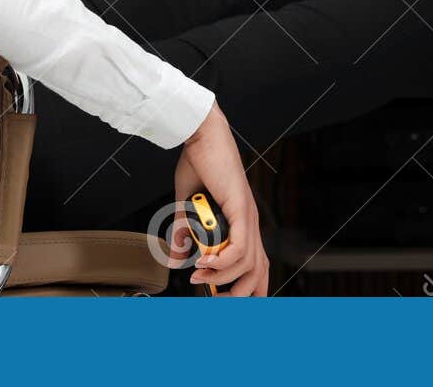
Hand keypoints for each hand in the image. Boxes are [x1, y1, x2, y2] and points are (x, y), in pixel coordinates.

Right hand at [169, 102, 268, 295]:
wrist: (202, 134)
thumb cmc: (199, 163)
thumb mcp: (187, 206)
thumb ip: (183, 233)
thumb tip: (175, 259)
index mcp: (242, 222)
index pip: (256, 264)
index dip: (247, 286)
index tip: (223, 298)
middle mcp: (250, 222)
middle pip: (257, 272)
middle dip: (238, 294)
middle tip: (212, 297)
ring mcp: (248, 216)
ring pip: (247, 264)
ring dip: (222, 276)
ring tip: (199, 274)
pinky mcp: (241, 209)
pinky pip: (239, 247)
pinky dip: (222, 260)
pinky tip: (205, 262)